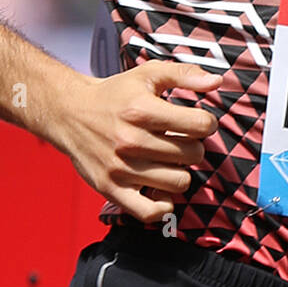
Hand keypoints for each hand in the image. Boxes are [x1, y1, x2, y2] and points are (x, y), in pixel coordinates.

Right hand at [59, 60, 220, 222]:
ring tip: (169, 159)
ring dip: (180, 171)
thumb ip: (184, 74)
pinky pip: (150, 212)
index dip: (207, 122)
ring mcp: (120, 168)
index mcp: (141, 110)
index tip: (198, 122)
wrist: (70, 113)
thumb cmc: (115, 94)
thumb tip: (216, 82)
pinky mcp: (111, 189)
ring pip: (179, 182)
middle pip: (192, 155)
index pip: (200, 125)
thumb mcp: (148, 74)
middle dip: (194, 146)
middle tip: (181, 140)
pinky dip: (163, 204)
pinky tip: (161, 187)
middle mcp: (130, 141)